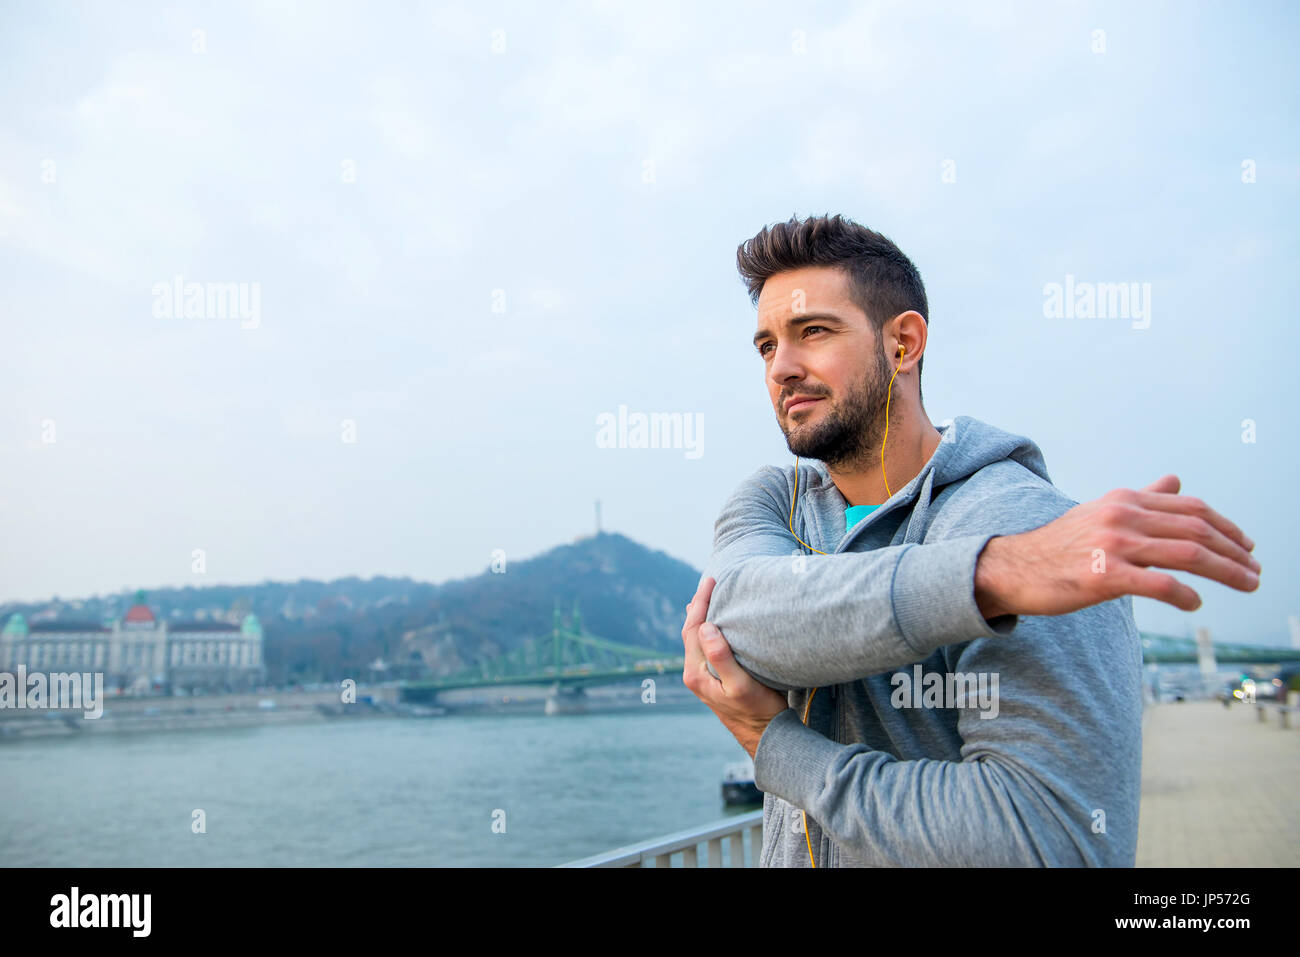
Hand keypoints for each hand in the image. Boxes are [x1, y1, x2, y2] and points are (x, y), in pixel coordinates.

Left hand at [682, 576, 789, 757]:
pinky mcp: (713, 678)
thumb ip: (721, 657)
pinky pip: (705, 646)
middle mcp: (694, 673)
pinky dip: (709, 628)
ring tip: (709, 596)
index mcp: (695, 672)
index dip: (700, 603)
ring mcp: (702, 677)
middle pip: (690, 631)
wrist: (765, 738)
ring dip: (701, 616)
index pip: (692, 628)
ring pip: (696, 638)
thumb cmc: (757, 712)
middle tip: (710, 582)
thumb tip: (705, 628)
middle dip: (698, 605)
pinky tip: (716, 623)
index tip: (710, 581)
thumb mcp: (741, 685)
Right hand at [974, 474, 1259, 616]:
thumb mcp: (1101, 512)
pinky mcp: (1103, 576)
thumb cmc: (1059, 545)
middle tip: (1255, 571)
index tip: (1247, 546)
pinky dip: (1186, 596)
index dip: (1227, 527)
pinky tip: (1196, 605)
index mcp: (1124, 500)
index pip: (1191, 508)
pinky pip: (1160, 585)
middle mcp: (1122, 516)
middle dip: (1235, 552)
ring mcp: (1113, 545)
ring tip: (1246, 584)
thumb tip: (1175, 481)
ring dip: (1226, 572)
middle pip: (1197, 530)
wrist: (1010, 567)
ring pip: (1188, 555)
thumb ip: (1142, 498)